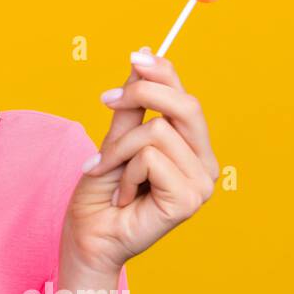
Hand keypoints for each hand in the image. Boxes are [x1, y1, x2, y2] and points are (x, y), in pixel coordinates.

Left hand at [61, 47, 218, 279]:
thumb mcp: (114, 140)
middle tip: (106, 101)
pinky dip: (125, 172)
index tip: (135, 55)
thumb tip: (142, 57)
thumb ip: (132, 106)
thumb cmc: (100, 194)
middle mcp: (204, 163)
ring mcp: (201, 183)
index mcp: (191, 147)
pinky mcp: (188, 200)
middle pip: (185, 105)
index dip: (163, 71)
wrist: (89, 237)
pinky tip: (123, 195)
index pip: (185, 96)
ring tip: (111, 175)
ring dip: (119, 150)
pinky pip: (150, 158)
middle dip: (141, 94)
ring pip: (157, 131)